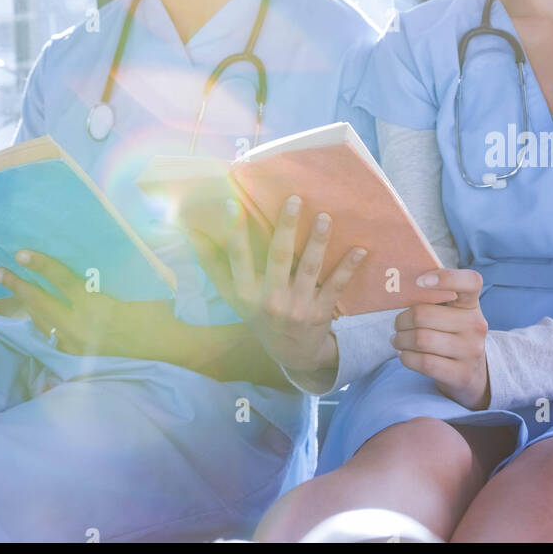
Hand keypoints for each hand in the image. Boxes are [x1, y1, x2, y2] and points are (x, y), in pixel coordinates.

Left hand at [0, 250, 171, 356]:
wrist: (164, 350)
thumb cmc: (155, 312)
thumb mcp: (138, 284)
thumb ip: (115, 270)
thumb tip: (104, 246)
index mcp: (95, 304)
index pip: (61, 280)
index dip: (41, 265)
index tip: (21, 254)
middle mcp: (80, 325)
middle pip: (41, 302)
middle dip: (18, 286)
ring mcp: (76, 343)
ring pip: (43, 321)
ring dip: (27, 305)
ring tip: (13, 289)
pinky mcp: (78, 355)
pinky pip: (53, 336)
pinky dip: (43, 324)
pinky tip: (37, 316)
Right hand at [187, 195, 367, 378]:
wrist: (292, 354)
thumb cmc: (260, 315)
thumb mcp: (234, 296)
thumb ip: (215, 266)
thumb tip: (192, 231)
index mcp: (246, 294)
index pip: (237, 258)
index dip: (233, 232)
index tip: (231, 204)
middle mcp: (270, 300)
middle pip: (278, 258)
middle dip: (286, 228)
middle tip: (294, 199)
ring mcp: (297, 306)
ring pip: (309, 268)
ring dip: (318, 241)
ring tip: (325, 217)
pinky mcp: (320, 312)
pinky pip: (336, 285)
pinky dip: (348, 267)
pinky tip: (360, 249)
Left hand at [391, 268, 489, 409]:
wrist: (472, 374)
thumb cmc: (451, 334)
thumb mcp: (450, 313)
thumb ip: (433, 298)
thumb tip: (399, 288)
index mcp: (471, 303)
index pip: (470, 281)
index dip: (445, 277)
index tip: (418, 281)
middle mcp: (476, 325)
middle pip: (424, 314)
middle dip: (401, 320)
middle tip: (397, 325)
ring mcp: (472, 351)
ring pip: (421, 339)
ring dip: (401, 340)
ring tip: (397, 340)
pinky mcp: (463, 374)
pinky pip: (424, 363)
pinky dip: (407, 358)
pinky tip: (404, 355)